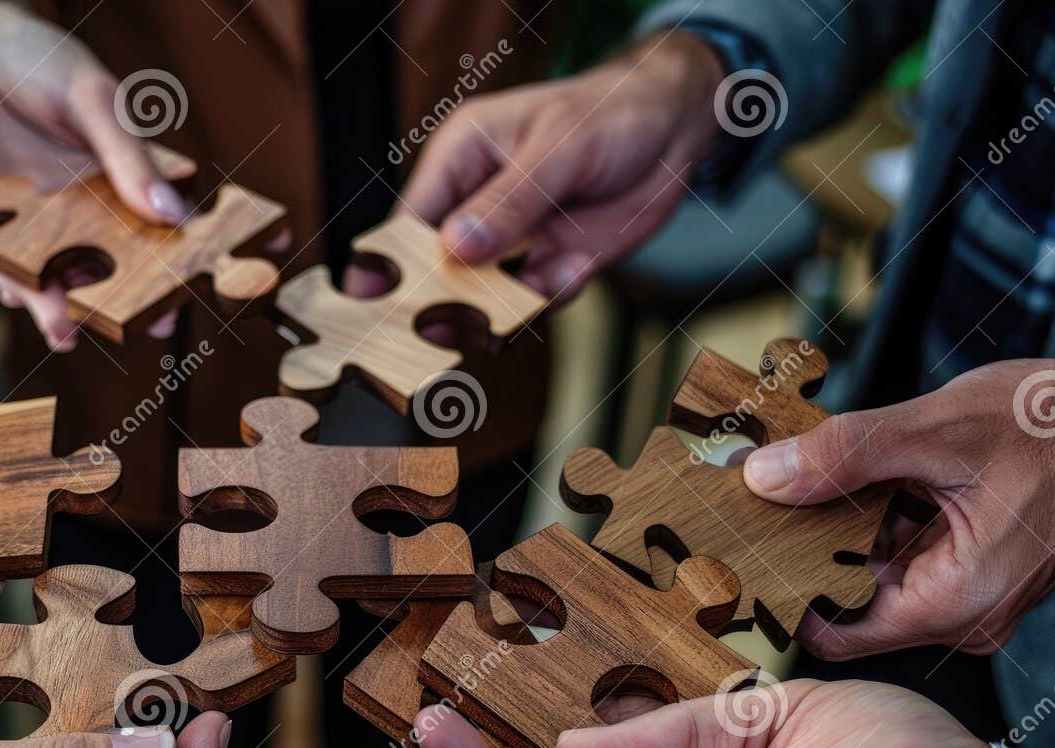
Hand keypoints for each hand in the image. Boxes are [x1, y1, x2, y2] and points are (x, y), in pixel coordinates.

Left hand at [0, 3, 186, 349]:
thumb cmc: (44, 61)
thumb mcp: (94, 100)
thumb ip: (128, 155)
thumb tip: (174, 215)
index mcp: (94, 196)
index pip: (123, 252)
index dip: (141, 289)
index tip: (161, 321)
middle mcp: (46, 215)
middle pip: (69, 272)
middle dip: (84, 309)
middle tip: (104, 334)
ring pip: (18, 267)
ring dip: (38, 299)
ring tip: (60, 327)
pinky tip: (9, 281)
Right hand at [400, 30, 724, 303]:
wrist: (676, 128)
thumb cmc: (608, 114)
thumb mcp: (557, 150)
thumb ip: (507, 202)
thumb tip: (454, 247)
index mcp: (460, 160)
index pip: (409, 221)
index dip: (389, 264)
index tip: (378, 304)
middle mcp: (477, 206)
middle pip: (439, 269)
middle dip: (446, 300)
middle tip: (455, 326)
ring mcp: (512, 240)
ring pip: (485, 295)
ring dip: (502, 307)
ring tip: (533, 292)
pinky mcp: (547, 265)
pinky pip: (533, 301)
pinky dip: (550, 297)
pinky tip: (574, 268)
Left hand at [743, 354, 1054, 656]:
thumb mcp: (937, 427)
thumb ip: (843, 456)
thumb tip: (764, 477)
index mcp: (958, 601)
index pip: (838, 633)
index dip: (784, 598)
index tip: (740, 556)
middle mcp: (965, 613)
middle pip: (850, 600)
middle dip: (802, 552)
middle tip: (745, 506)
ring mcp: (970, 593)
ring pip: (872, 572)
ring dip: (833, 529)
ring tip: (784, 483)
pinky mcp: (971, 567)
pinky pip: (901, 552)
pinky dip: (871, 516)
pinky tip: (842, 478)